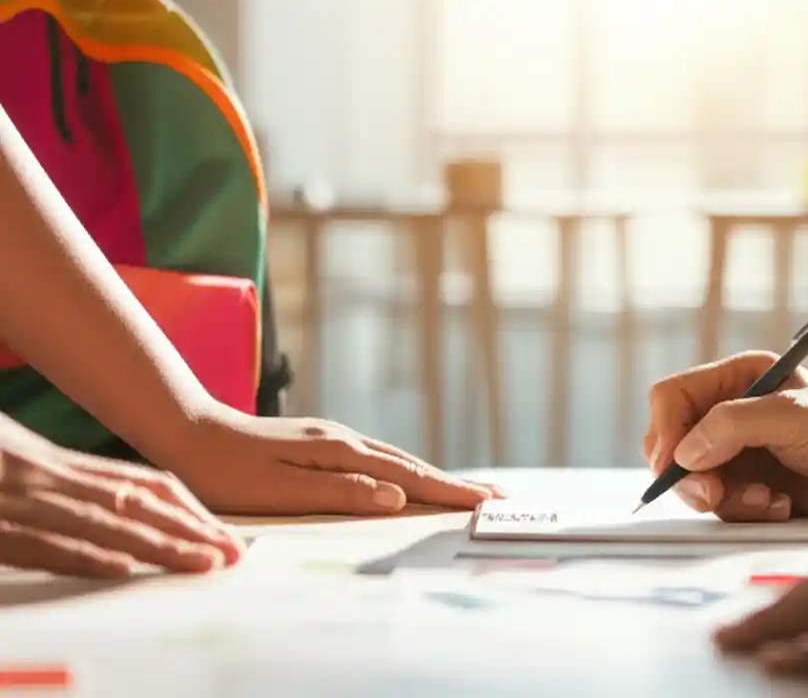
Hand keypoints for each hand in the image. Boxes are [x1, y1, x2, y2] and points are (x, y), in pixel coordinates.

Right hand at [0, 414, 242, 576]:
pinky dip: (85, 554)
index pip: (135, 482)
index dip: (184, 507)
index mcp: (52, 463)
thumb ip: (52, 484)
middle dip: (190, 529)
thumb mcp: (10, 461)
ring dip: (158, 544)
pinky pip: (42, 543)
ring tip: (204, 562)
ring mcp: (18, 499)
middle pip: (133, 501)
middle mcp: (44, 475)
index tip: (219, 531)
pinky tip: (122, 568)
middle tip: (233, 553)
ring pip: (103, 520)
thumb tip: (93, 503)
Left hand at [146, 407, 503, 515]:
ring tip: (464, 491)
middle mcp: (345, 440)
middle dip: (455, 483)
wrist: (188, 431)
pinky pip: (379, 460)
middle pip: (412, 465)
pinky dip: (406, 472)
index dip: (449, 491)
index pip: (409, 477)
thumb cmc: (228, 470)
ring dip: (434, 477)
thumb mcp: (281, 488)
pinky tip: (408, 479)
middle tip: (495, 497)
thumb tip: (396, 496)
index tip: (487, 502)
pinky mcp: (321, 443)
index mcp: (341, 451)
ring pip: (397, 460)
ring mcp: (334, 439)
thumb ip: (340, 491)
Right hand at [644, 351, 807, 520]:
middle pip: (670, 443)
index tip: (676, 464)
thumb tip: (683, 455)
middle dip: (690, 475)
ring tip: (769, 500)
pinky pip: (720, 505)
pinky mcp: (748, 486)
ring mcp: (736, 452)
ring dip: (726, 499)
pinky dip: (744, 511)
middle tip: (713, 496)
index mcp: (736, 378)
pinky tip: (781, 505)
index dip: (665, 430)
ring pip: (693, 481)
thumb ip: (732, 427)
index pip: (672, 397)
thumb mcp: (791, 418)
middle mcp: (728, 412)